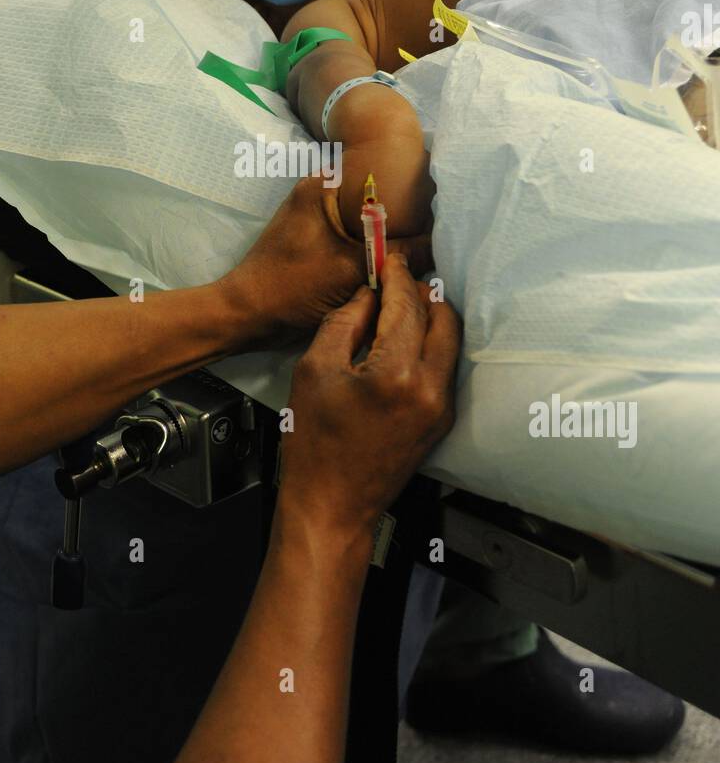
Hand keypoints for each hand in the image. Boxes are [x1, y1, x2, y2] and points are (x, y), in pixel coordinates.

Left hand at [219, 175, 430, 342]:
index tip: (443, 212)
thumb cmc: (293, 287)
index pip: (384, 174)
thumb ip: (400, 255)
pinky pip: (355, 232)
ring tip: (424, 246)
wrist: (247, 315)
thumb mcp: (353, 271)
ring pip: (368, 217)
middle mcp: (320, 189)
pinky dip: (373, 243)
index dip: (416, 192)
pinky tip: (396, 259)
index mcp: (325, 185)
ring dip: (391, 232)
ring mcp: (317, 211)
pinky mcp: (316, 234)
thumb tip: (442, 246)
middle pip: (378, 196)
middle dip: (406, 214)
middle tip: (438, 233)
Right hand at [279, 255, 460, 538]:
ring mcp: (442, 407)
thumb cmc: (314, 442)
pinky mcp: (442, 420)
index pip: (406, 305)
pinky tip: (403, 340)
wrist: (332, 506)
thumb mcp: (314, 370)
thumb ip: (345, 322)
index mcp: (397, 373)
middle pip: (441, 317)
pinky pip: (444, 366)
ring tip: (398, 306)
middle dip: (420, 293)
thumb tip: (369, 295)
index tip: (387, 256)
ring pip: (449, 341)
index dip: (396, 275)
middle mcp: (431, 388)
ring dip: (430, 316)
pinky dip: (429, 344)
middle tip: (395, 279)